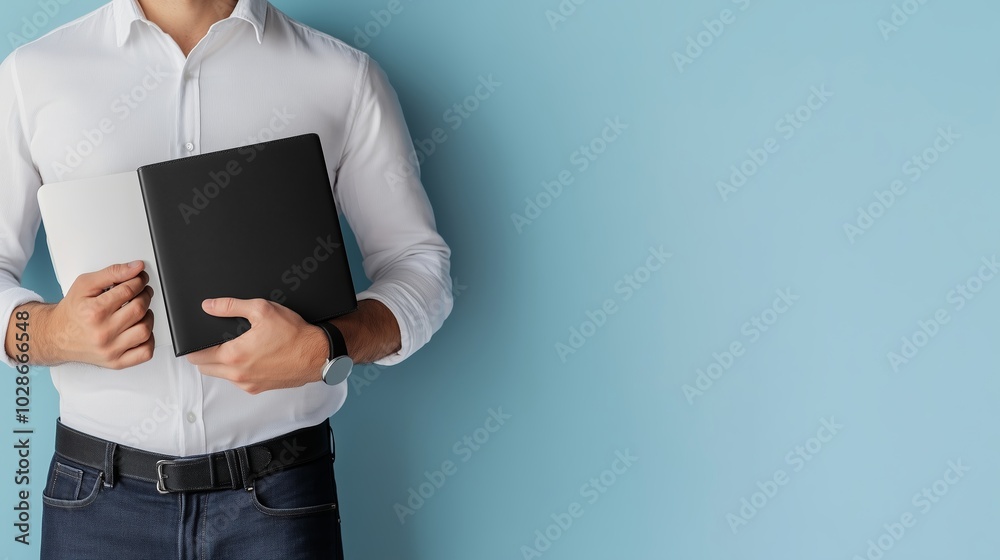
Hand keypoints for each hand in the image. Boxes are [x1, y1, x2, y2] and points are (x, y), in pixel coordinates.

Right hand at [8, 261, 154, 367]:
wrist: (57, 336)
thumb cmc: (72, 311)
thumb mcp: (85, 284)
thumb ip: (112, 273)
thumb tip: (136, 267)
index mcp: (94, 312)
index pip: (129, 290)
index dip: (139, 280)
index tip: (140, 278)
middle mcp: (102, 333)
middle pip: (139, 309)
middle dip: (145, 295)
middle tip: (142, 292)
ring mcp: (110, 350)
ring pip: (145, 330)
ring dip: (148, 316)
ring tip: (140, 311)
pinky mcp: (116, 362)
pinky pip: (145, 352)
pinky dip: (149, 340)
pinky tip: (139, 329)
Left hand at [184, 297, 328, 393]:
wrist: (318, 355)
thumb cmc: (294, 334)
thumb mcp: (262, 310)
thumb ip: (231, 306)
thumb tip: (209, 306)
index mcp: (234, 355)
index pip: (196, 357)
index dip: (192, 346)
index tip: (196, 340)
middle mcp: (238, 374)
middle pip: (204, 369)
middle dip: (203, 356)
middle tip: (213, 342)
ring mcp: (248, 384)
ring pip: (221, 376)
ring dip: (220, 364)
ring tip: (234, 348)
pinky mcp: (259, 388)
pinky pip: (238, 381)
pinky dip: (237, 371)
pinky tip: (250, 357)